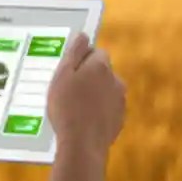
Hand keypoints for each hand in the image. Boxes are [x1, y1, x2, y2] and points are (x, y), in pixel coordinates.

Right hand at [47, 33, 125, 157]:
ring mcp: (120, 100)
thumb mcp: (61, 76)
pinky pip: (108, 108)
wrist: (82, 144)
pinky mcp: (120, 118)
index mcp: (101, 66)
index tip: (68, 72)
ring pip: (105, 90)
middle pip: (102, 71)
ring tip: (75, 109)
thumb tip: (82, 36)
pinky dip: (98, 111)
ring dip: (94, 94)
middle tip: (68, 92)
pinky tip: (84, 121)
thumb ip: (74, 53)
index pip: (95, 52)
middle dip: (88, 77)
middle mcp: (115, 79)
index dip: (81, 60)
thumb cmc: (67, 108)